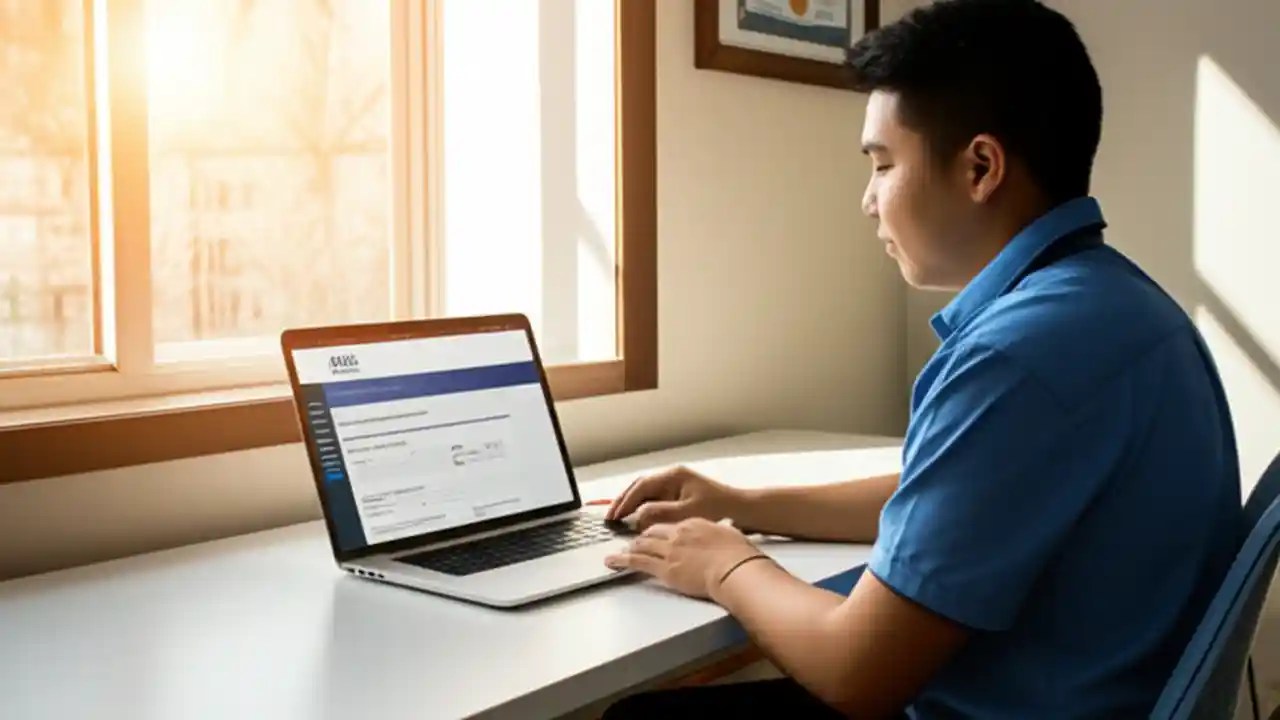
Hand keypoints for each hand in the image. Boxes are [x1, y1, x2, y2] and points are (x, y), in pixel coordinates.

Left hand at [604, 518, 767, 599]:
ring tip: (617, 553)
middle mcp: (677, 534)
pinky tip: (611, 562)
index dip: (659, 530)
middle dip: (639, 537)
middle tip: (631, 543)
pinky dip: (621, 561)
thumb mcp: (730, 534)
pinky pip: (637, 562)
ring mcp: (669, 550)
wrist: (735, 569)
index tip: (654, 534)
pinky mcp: (665, 568)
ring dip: (627, 548)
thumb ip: (723, 531)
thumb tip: (727, 527)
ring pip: (641, 545)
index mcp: (693, 524)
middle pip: (651, 532)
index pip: (669, 524)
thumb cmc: (738, 555)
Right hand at [605, 465, 743, 530]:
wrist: (739, 509)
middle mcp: (671, 476)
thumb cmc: (718, 509)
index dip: (626, 502)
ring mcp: (674, 484)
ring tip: (618, 519)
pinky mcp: (678, 494)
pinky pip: (654, 498)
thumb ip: (660, 513)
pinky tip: (637, 519)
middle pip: (639, 487)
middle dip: (623, 501)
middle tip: (610, 518)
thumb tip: (637, 517)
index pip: (642, 486)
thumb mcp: (687, 512)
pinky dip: (642, 507)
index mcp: (673, 476)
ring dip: (631, 504)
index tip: (614, 516)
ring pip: (645, 492)